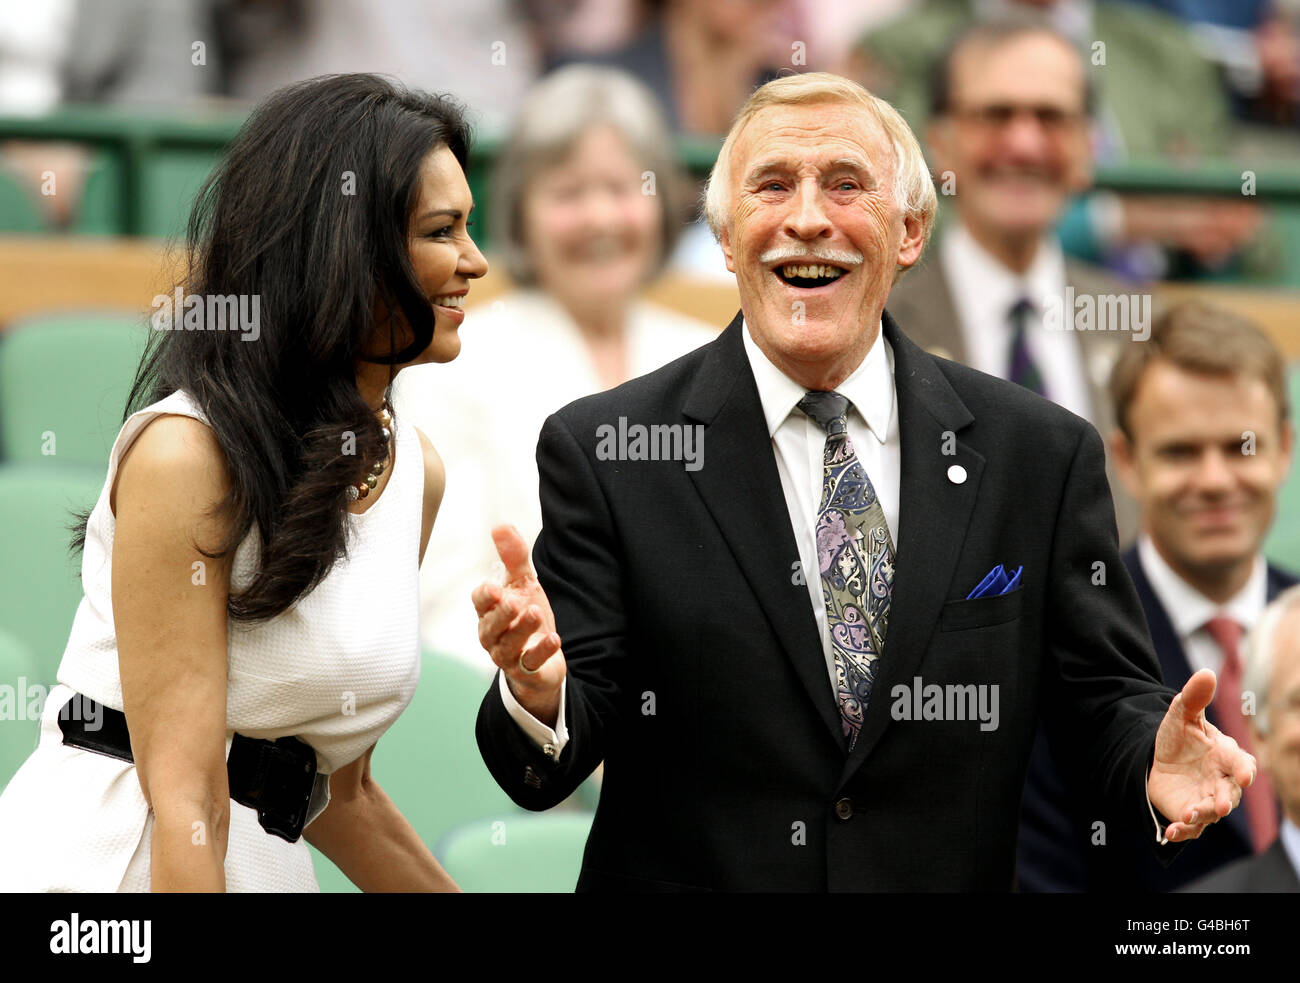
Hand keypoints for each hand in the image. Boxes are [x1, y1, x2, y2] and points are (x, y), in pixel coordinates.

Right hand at [471, 524, 565, 725]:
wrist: (542, 656)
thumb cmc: (525, 616)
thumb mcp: (524, 585)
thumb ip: (514, 558)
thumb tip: (500, 526)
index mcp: (489, 611)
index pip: (480, 602)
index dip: (485, 596)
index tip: (494, 587)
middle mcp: (493, 634)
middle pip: (491, 625)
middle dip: (501, 613)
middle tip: (514, 600)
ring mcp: (507, 654)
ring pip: (509, 644)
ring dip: (522, 629)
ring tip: (535, 612)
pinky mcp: (526, 670)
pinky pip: (530, 663)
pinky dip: (541, 651)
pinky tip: (554, 639)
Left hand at [1147, 669, 1256, 842]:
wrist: (1159, 759)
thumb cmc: (1181, 737)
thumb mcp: (1182, 714)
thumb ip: (1194, 697)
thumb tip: (1206, 672)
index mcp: (1225, 756)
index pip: (1241, 764)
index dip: (1243, 770)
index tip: (1243, 775)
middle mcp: (1221, 781)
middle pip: (1228, 794)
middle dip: (1223, 800)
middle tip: (1218, 806)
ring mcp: (1206, 799)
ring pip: (1210, 813)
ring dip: (1201, 816)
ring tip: (1188, 815)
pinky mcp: (1190, 813)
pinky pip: (1190, 827)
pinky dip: (1182, 831)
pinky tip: (1170, 832)